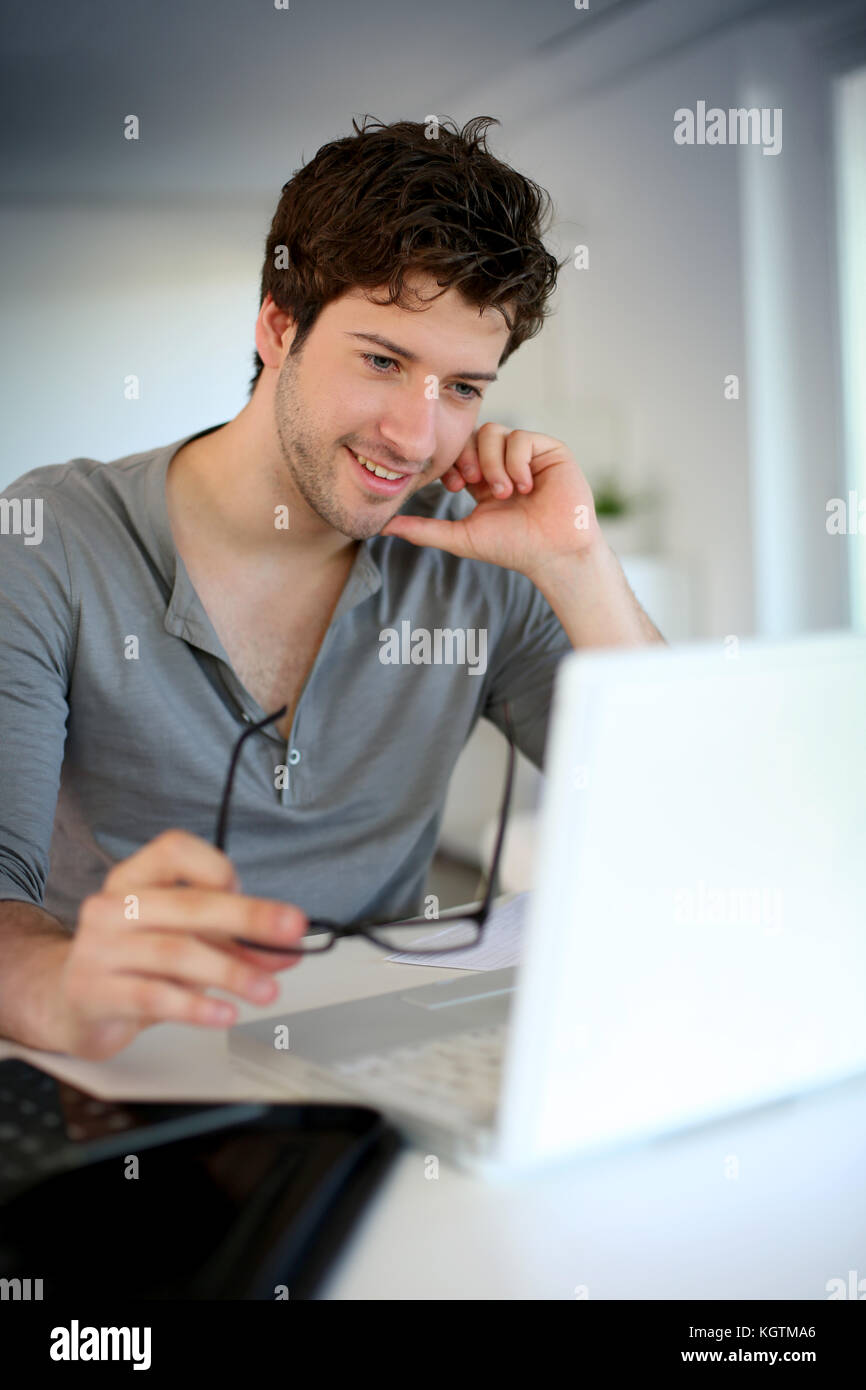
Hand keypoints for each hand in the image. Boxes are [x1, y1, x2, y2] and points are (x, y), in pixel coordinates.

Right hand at [50, 829, 306, 1059]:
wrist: (72, 1003)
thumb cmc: (135, 962)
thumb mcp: (188, 942)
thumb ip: (237, 943)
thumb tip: (288, 950)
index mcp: (134, 879)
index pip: (175, 850)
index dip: (218, 868)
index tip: (249, 892)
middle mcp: (112, 906)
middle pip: (187, 904)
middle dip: (248, 917)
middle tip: (291, 932)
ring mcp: (98, 949)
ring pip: (175, 952)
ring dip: (230, 971)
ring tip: (266, 991)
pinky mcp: (92, 992)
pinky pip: (152, 996)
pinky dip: (195, 1006)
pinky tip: (224, 1013)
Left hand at [379, 421, 604, 582]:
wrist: (553, 554)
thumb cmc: (513, 548)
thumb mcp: (461, 537)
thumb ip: (422, 530)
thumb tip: (383, 527)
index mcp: (483, 478)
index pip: (459, 451)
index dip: (452, 462)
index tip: (455, 486)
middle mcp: (504, 462)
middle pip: (473, 436)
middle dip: (468, 458)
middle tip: (472, 485)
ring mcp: (528, 454)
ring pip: (494, 433)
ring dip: (493, 464)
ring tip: (503, 493)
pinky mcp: (550, 450)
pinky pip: (521, 437)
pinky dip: (517, 462)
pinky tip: (524, 487)